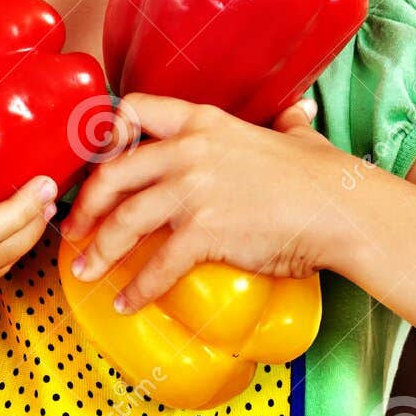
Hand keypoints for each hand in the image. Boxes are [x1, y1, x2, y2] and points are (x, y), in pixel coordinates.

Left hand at [59, 93, 346, 312]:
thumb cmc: (321, 175)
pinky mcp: (205, 231)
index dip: (104, 137)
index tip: (94, 165)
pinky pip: (157, 264)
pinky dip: (137, 289)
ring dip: (99, 252)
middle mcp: (189, 150)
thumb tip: (297, 115)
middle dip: (86, 207)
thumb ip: (285, 124)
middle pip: (114, 174)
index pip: (132, 111)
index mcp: (202, 121)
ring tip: (85, 274)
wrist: (341, 209)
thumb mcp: (294, 135)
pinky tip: (126, 303)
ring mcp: (194, 190)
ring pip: (126, 221)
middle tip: (75, 231)